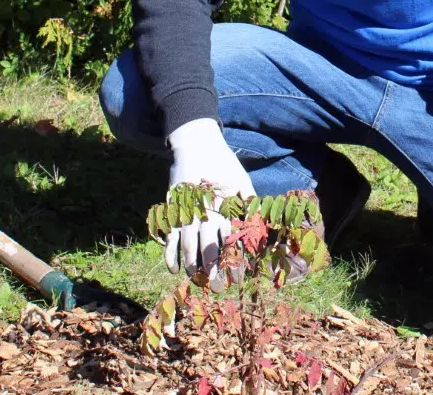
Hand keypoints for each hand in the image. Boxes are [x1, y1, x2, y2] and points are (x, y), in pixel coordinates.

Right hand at [164, 119, 255, 283]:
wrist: (197, 144)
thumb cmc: (224, 164)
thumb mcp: (242, 180)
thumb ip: (250, 203)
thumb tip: (263, 227)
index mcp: (224, 207)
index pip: (229, 240)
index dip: (234, 261)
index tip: (239, 278)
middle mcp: (205, 212)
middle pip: (209, 247)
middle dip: (214, 270)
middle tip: (221, 288)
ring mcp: (186, 211)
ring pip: (188, 245)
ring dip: (193, 266)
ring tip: (199, 282)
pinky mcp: (172, 208)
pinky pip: (169, 235)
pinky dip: (169, 253)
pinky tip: (174, 269)